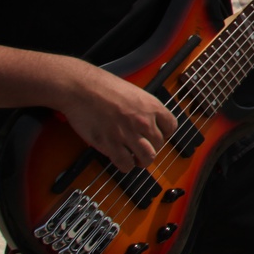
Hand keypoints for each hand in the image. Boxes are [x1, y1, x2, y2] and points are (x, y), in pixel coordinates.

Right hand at [58, 62, 178, 173]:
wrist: (82, 89)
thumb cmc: (104, 86)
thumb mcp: (135, 92)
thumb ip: (144, 108)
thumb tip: (149, 120)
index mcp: (152, 106)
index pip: (171, 127)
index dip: (164, 133)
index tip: (157, 135)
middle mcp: (144, 122)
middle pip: (159, 144)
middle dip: (152, 147)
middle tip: (143, 147)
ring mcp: (128, 135)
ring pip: (147, 158)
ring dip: (142, 161)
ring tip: (136, 159)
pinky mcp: (111, 145)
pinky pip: (125, 164)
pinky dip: (126, 166)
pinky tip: (122, 161)